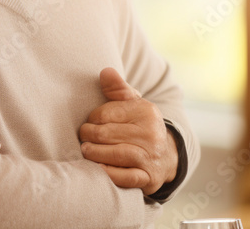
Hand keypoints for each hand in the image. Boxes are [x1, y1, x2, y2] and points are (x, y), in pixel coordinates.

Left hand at [79, 67, 177, 195]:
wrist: (166, 155)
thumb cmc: (139, 125)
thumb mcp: (132, 104)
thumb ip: (117, 88)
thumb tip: (105, 71)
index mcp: (146, 111)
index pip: (104, 114)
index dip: (91, 120)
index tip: (90, 123)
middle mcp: (152, 134)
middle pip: (105, 135)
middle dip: (88, 137)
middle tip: (83, 139)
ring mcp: (151, 157)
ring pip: (113, 155)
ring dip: (94, 154)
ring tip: (86, 151)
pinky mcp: (149, 177)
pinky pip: (124, 177)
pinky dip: (108, 173)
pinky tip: (98, 168)